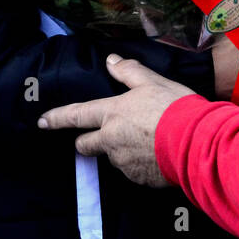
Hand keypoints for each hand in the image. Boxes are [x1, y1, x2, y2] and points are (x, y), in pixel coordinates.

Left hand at [38, 54, 191, 187]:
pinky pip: (132, 170)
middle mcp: (111, 140)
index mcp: (111, 114)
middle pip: (85, 146)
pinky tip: (156, 154)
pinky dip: (140, 162)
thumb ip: (129, 72)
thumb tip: (111, 60)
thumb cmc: (173, 107)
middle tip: (103, 135)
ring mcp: (123, 162)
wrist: (196, 141)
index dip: (56, 118)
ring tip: (146, 140)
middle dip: (87, 142)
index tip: (42, 122)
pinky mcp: (138, 178)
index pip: (76, 115)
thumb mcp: (152, 81)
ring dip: (121, 150)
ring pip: (112, 157)